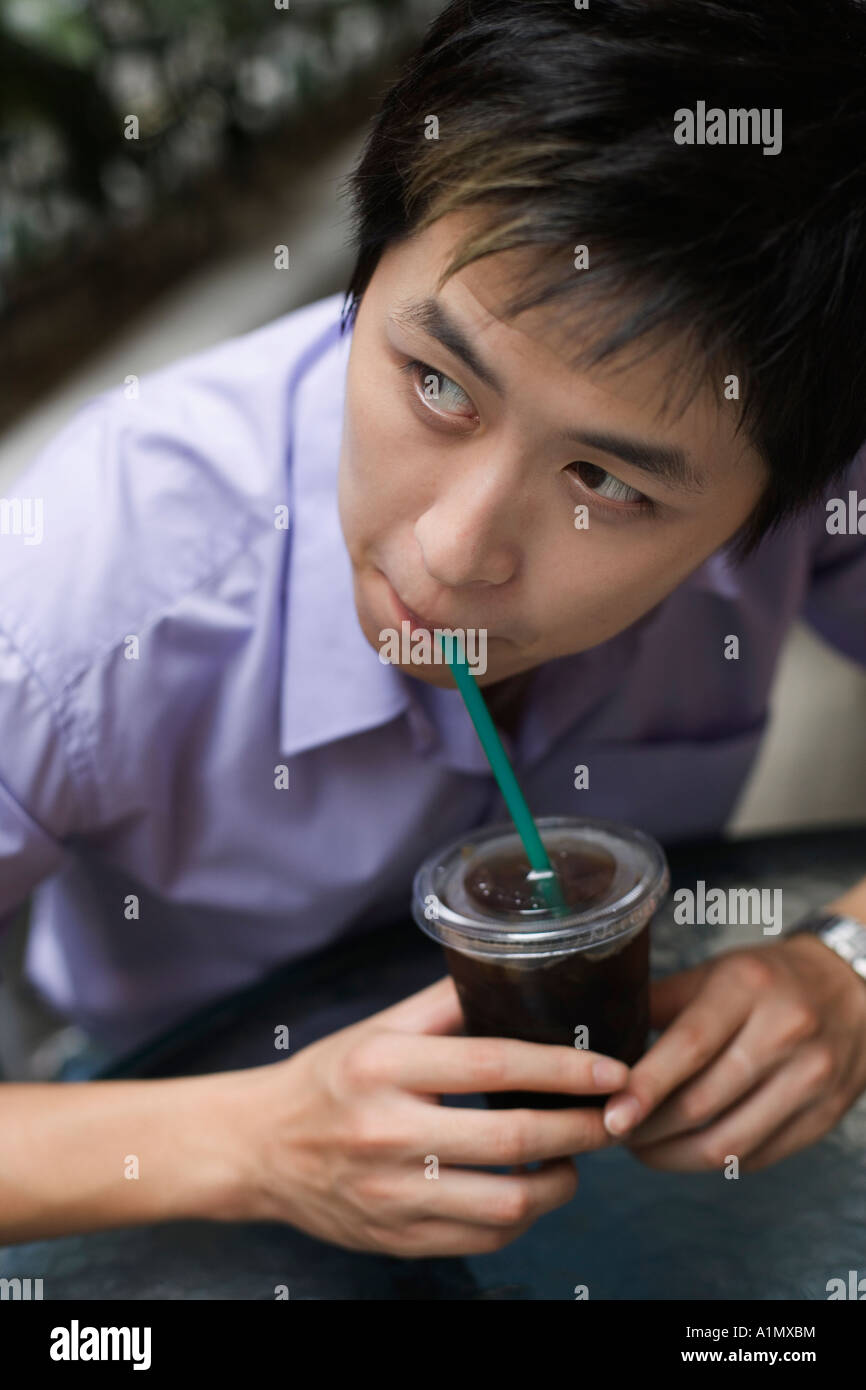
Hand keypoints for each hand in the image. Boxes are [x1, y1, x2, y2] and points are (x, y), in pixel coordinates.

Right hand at [229, 975, 624, 1256]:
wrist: (259, 1147)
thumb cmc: (330, 1077)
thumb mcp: (379, 1027)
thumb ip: (446, 1003)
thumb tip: (519, 972)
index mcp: (385, 1065)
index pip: (493, 1065)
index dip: (563, 1069)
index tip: (612, 1069)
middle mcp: (386, 1132)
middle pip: (512, 1140)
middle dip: (581, 1129)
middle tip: (613, 1116)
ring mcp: (390, 1195)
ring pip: (506, 1204)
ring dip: (560, 1182)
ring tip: (575, 1158)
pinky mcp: (395, 1239)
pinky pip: (482, 1238)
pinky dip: (522, 1218)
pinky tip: (530, 1189)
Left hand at [601, 936, 865, 1171]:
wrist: (852, 989)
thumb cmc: (766, 980)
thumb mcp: (714, 973)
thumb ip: (659, 1004)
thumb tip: (602, 1043)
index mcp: (746, 987)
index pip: (690, 1046)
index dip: (646, 1087)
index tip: (611, 1116)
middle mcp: (784, 1031)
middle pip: (703, 1101)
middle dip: (649, 1129)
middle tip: (613, 1133)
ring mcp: (810, 1077)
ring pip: (729, 1139)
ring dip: (675, 1155)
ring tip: (642, 1148)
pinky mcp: (825, 1115)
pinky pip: (758, 1155)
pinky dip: (714, 1161)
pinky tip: (686, 1151)